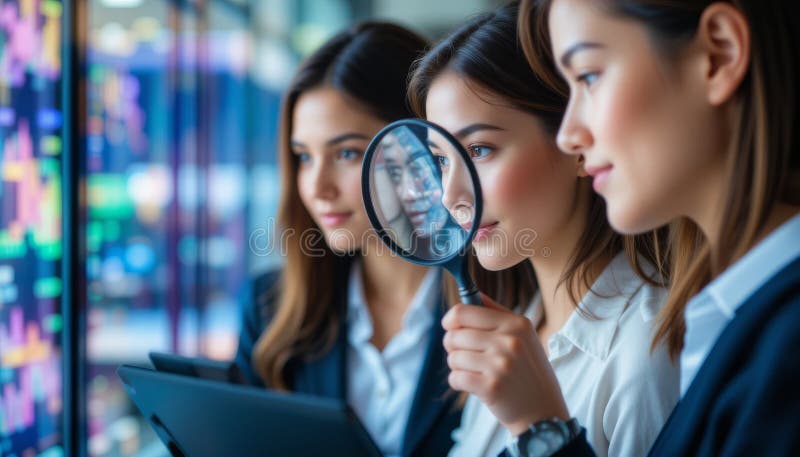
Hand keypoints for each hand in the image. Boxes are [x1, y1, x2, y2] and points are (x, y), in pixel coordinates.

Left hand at [442, 293, 568, 434]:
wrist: (543, 413)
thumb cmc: (528, 371)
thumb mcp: (524, 336)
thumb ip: (497, 313)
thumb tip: (471, 293)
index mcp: (516, 323)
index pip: (464, 311)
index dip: (450, 320)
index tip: (450, 327)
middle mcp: (509, 341)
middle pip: (455, 334)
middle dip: (453, 346)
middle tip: (466, 356)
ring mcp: (500, 364)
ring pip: (453, 356)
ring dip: (457, 366)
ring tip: (474, 371)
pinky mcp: (491, 387)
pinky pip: (456, 377)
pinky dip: (458, 382)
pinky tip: (472, 385)